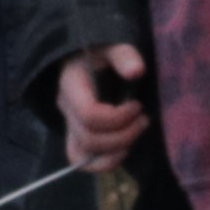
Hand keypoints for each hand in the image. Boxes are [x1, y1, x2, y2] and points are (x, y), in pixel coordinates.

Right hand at [58, 46, 149, 167]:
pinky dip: (104, 162)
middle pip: (89, 138)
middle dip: (123, 135)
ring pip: (84, 154)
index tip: (138, 106)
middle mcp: (66, 108)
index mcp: (71, 86)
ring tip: (136, 134)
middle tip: (144, 120)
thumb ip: (123, 55)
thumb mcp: (111, 46)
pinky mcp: (78, 135)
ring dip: (115, 151)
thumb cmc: (101, 51)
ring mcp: (69, 124)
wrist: (88, 57)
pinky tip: (124, 150)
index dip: (117, 118)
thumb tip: (136, 71)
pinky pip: (82, 160)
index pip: (89, 115)